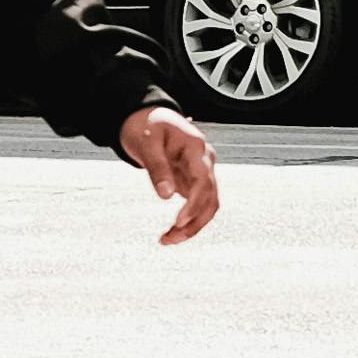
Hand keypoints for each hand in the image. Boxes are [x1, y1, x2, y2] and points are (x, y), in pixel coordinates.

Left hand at [121, 103, 218, 244]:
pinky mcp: (193, 181)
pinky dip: (188, 220)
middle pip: (210, 198)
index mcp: (196, 148)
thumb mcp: (147, 143)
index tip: (178, 222)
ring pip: (208, 205)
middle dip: (193, 223)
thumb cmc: (147, 125)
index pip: (203, 182)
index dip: (194, 205)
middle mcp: (204, 161)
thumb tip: (166, 196)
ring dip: (193, 226)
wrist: (148, 117)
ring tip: (169, 240)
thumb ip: (157, 168)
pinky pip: (198, 204)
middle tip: (170, 239)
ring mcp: (201, 172)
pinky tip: (173, 232)